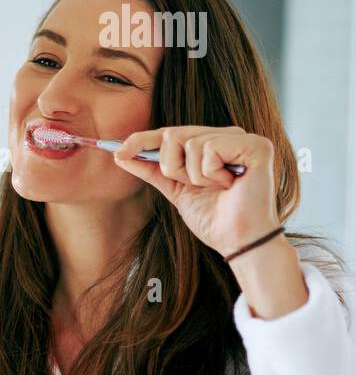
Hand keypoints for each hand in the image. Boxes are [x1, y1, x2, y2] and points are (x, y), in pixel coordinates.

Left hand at [111, 125, 279, 256]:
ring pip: (189, 142)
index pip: (169, 133)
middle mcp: (228, 135)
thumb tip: (121, 155)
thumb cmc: (212, 219)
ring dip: (193, 175)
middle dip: (171, 166)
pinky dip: (210, 173)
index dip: (141, 140)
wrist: (237, 241)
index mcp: (212, 143)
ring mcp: (243, 138)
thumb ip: (152, 170)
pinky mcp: (256, 146)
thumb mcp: (175, 190)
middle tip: (192, 186)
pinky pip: (210, 148)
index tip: (118, 152)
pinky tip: (230, 184)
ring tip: (217, 188)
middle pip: (173, 134)